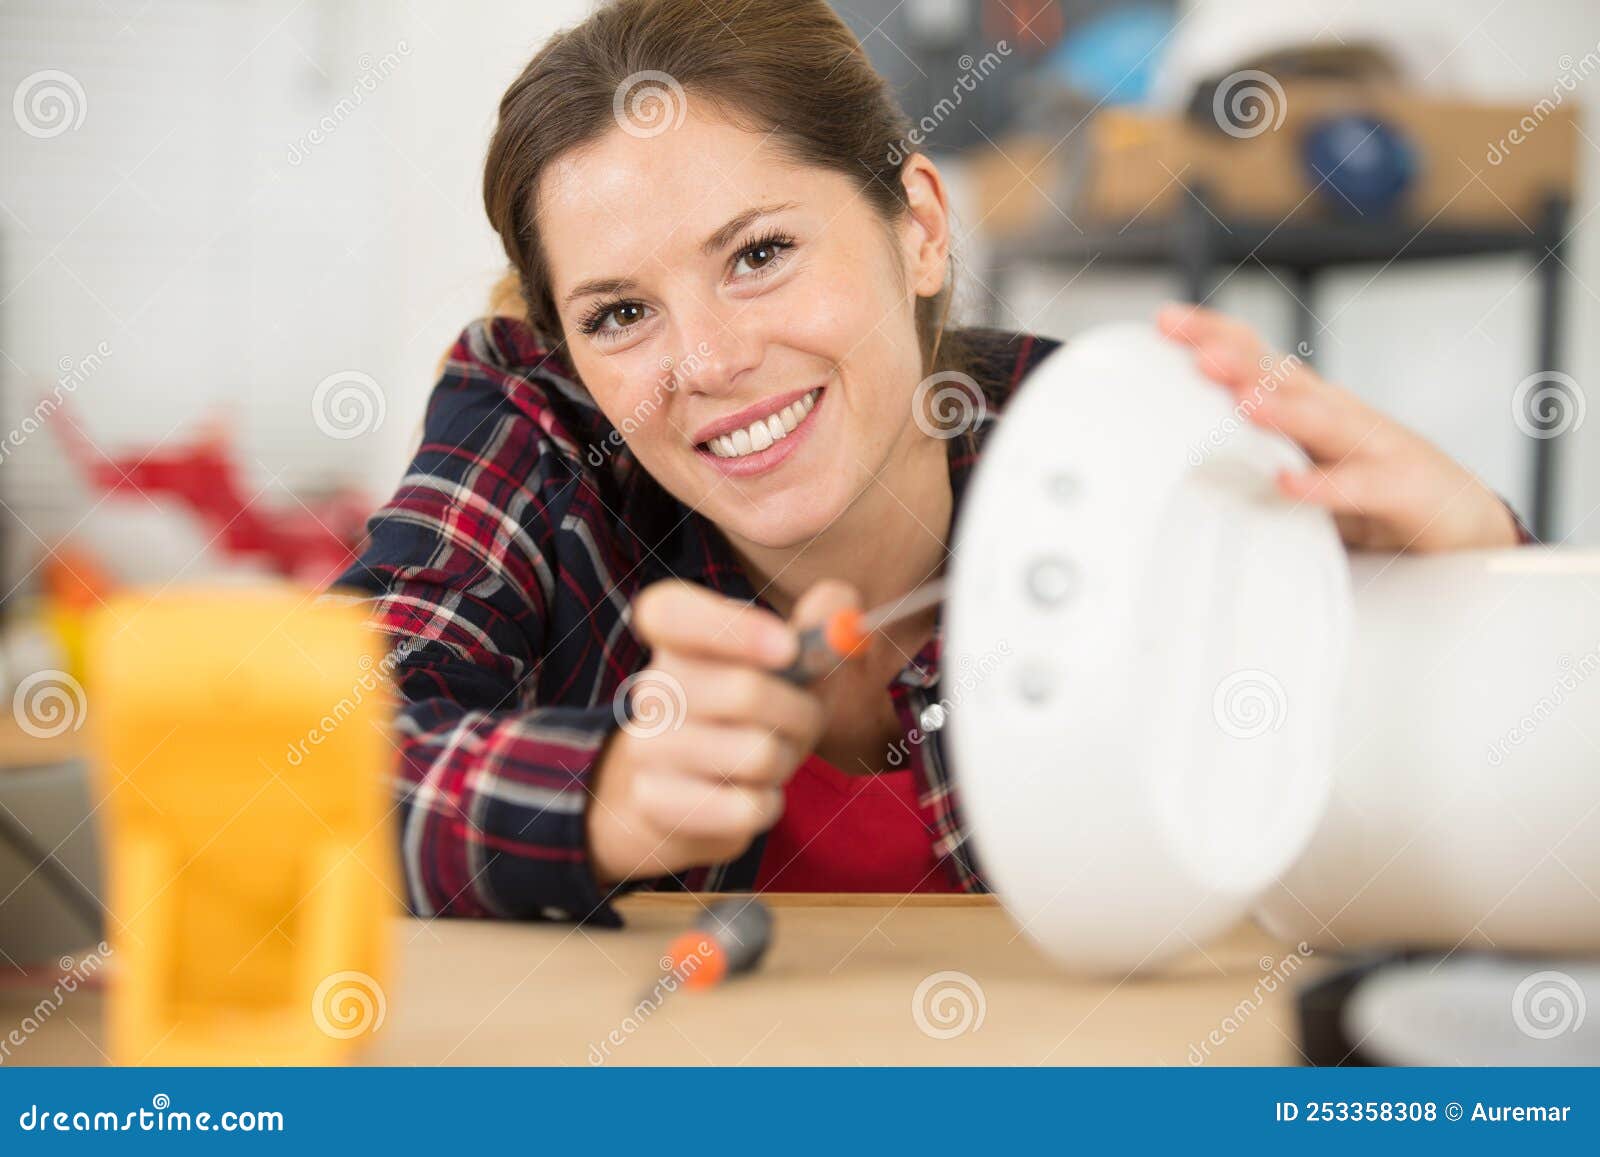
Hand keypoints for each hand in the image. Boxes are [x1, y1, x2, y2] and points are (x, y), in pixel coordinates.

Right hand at [587, 579, 857, 884]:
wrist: (687, 797)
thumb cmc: (744, 720)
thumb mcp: (782, 672)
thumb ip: (813, 631)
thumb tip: (841, 597)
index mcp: (676, 641)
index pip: (670, 611)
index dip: (731, 626)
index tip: (789, 647)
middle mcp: (652, 688)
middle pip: (746, 691)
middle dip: (800, 713)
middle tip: (802, 722)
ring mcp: (648, 747)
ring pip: (757, 754)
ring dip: (785, 762)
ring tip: (768, 761)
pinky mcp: (655, 802)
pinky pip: (746, 806)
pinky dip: (766, 805)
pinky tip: (746, 797)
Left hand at [1157, 303, 1522, 551]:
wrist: (1461, 522)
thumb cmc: (1369, 490)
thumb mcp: (1301, 463)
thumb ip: (1248, 454)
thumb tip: (1171, 455)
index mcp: (1309, 404)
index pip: (1259, 357)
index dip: (1216, 335)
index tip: (1165, 322)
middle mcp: (1339, 414)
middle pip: (1286, 378)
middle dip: (1241, 361)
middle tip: (1196, 354)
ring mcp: (1375, 445)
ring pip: (1324, 421)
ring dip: (1283, 410)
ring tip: (1244, 401)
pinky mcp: (1404, 487)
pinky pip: (1359, 485)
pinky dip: (1324, 484)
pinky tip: (1289, 482)